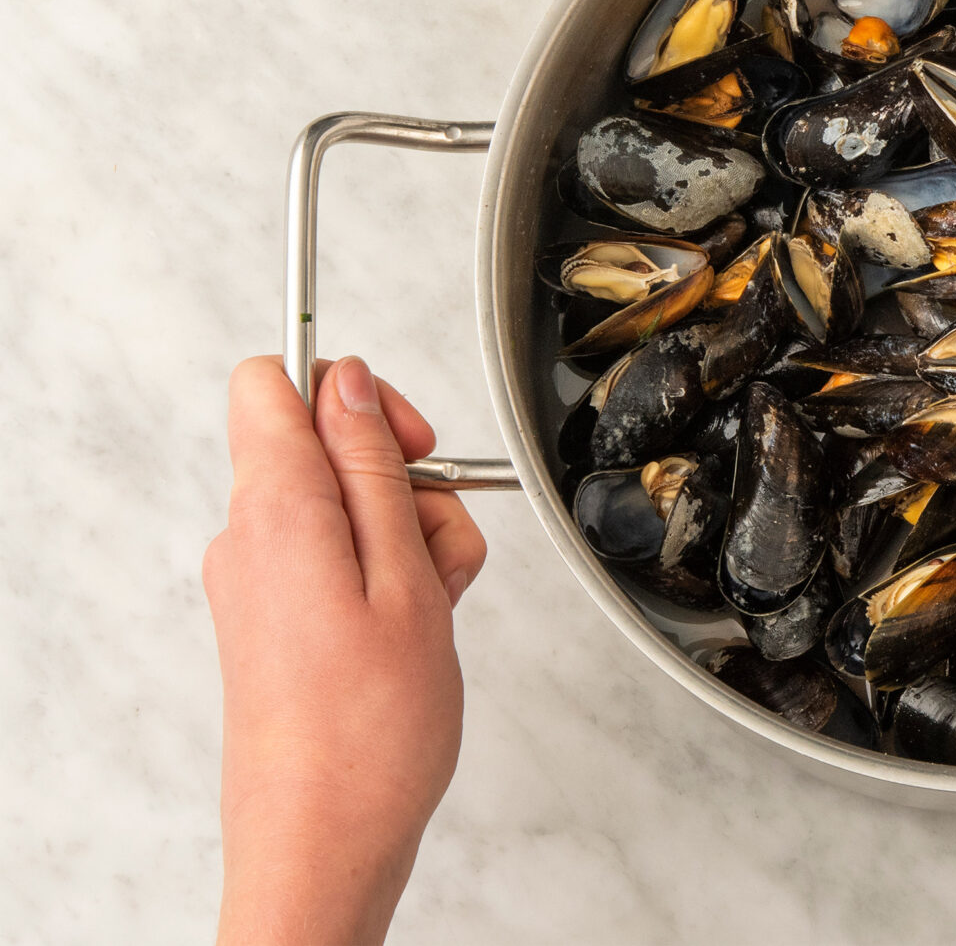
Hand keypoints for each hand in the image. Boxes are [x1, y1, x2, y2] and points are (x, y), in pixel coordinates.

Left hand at [204, 356, 486, 945]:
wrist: (324, 842)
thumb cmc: (368, 733)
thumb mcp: (404, 576)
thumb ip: (373, 467)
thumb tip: (347, 380)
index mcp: (276, 510)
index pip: (275, 380)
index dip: (353, 391)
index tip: (409, 441)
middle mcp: (249, 536)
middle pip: (327, 444)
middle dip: (405, 476)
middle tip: (438, 542)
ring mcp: (259, 577)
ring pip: (346, 505)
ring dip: (410, 535)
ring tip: (435, 604)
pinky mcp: (276, 615)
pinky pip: (338, 557)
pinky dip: (390, 575)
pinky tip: (416, 626)